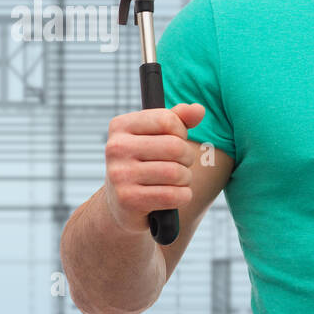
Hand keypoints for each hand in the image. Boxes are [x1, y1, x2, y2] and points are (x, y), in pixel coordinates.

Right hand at [103, 102, 206, 234]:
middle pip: (175, 147)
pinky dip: (183, 197)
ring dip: (185, 180)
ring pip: (176, 173)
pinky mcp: (128, 199)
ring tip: (175, 181)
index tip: (174, 141)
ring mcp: (119, 174)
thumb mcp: (158, 136)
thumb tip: (198, 109)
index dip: (181, 133)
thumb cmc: (145, 163)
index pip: (167, 120)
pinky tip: (173, 196)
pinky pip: (173, 195)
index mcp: (121, 126)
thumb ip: (179, 119)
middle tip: (179, 165)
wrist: (122, 204)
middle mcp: (116, 148)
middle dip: (186, 159)